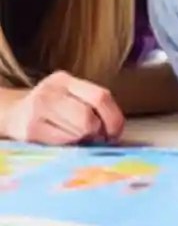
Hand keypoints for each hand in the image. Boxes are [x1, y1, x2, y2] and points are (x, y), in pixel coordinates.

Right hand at [3, 71, 124, 144]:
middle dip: (97, 132)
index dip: (114, 118)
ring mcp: (37, 111)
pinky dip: (70, 145)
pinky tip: (66, 141)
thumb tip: (115, 129)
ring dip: (84, 139)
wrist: (13, 114)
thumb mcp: (70, 95)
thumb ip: (92, 104)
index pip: (100, 96)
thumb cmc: (51, 106)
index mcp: (65, 80)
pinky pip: (62, 143)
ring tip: (78, 136)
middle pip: (88, 117)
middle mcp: (50, 92)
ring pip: (77, 132)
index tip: (116, 132)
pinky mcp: (30, 131)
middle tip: (96, 137)